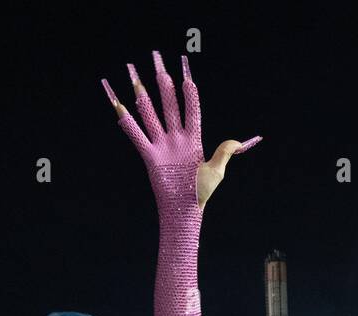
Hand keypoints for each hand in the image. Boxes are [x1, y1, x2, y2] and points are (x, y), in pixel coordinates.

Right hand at [102, 53, 260, 210]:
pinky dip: (127, 121)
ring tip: (135, 75)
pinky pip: (136, 135)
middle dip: (164, 83)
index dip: (190, 93)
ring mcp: (162, 145)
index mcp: (194, 139)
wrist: (184, 211)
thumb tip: (238, 142)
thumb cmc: (201, 193)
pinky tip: (119, 105)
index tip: (186, 75)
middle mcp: (176, 138)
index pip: (192, 110)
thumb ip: (224, 153)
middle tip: (157, 62)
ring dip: (143, 95)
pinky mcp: (150, 156)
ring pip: (151, 114)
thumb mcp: (216, 172)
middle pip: (169, 104)